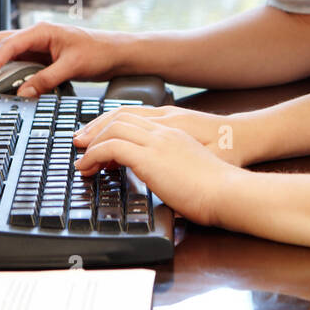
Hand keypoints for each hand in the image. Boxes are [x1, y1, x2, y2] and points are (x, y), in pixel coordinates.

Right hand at [0, 22, 128, 95]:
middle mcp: (33, 35)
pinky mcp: (36, 56)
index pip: (7, 45)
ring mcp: (33, 45)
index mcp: (40, 31)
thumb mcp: (73, 66)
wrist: (115, 52)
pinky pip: (11, 61)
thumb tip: (22, 93)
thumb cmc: (98, 52)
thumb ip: (46, 79)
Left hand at [73, 110, 243, 226]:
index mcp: (175, 133)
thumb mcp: (192, 174)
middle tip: (81, 144)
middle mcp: (164, 132)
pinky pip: (111, 147)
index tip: (98, 140)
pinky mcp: (150, 157)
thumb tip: (166, 189)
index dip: (113, 126)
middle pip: (120, 117)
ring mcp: (157, 142)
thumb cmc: (217, 190)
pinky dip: (93, 155)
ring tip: (82, 160)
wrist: (228, 191)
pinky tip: (88, 167)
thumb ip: (175, 172)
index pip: (136, 118)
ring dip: (92, 143)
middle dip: (96, 129)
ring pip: (113, 128)